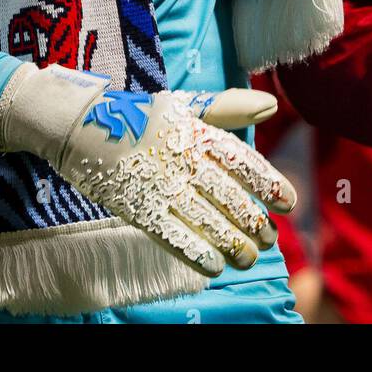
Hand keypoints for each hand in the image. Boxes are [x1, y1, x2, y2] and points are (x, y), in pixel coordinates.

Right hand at [0, 64, 295, 287]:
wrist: (81, 122)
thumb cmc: (139, 115)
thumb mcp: (184, 105)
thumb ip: (227, 108)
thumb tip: (272, 105)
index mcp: (196, 130)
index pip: (242, 159)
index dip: (268, 183)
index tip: (289, 203)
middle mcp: (182, 156)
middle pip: (227, 194)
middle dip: (252, 220)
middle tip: (270, 240)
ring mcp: (159, 181)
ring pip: (204, 216)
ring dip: (231, 241)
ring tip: (250, 258)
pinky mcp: (136, 204)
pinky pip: (170, 231)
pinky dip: (194, 250)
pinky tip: (214, 266)